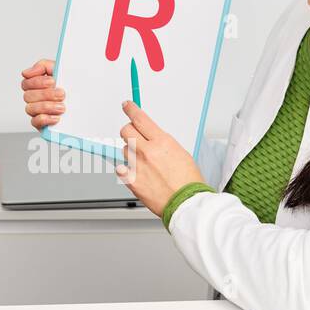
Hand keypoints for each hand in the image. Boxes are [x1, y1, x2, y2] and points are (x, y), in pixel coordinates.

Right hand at [20, 58, 66, 129]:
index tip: (52, 81)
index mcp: (37, 86)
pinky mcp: (41, 124)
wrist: (85, 106)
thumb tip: (27, 72)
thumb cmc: (71, 87)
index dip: (37, 82)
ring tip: (62, 107)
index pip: (26, 82)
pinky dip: (46, 119)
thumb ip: (43, 66)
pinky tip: (56, 117)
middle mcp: (35, 98)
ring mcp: (36, 111)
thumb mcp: (60, 71)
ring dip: (47, 106)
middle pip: (28, 96)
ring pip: (31, 108)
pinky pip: (35, 122)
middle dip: (46, 94)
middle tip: (61, 94)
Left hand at [115, 100, 207, 216]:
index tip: (127, 106)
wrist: (186, 203)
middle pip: (125, 131)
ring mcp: (137, 166)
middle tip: (134, 136)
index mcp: (162, 142)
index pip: (140, 119)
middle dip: (129, 131)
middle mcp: (147, 151)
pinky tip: (137, 174)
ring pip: (124, 150)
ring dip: (130, 153)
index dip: (131, 110)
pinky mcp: (131, 180)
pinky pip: (121, 169)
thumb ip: (162, 144)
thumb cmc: (188, 182)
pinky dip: (126, 170)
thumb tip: (152, 138)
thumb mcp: (181, 153)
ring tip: (144, 163)